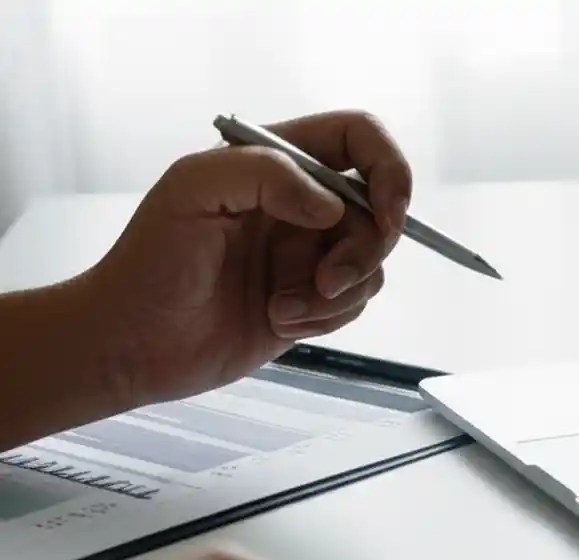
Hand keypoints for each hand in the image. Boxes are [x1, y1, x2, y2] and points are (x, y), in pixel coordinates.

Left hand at [86, 110, 412, 406]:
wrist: (132, 344)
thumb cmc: (148, 265)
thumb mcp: (191, 191)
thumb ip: (265, 175)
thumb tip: (332, 207)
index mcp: (274, 160)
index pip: (358, 138)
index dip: (388, 169)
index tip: (387, 213)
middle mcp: (299, 201)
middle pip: (379, 209)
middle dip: (365, 250)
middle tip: (326, 280)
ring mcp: (307, 252)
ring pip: (372, 263)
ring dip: (339, 293)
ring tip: (284, 308)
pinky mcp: (311, 299)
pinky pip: (355, 302)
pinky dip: (327, 318)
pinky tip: (279, 320)